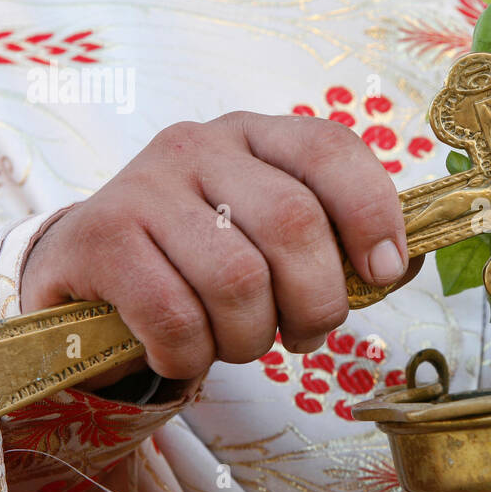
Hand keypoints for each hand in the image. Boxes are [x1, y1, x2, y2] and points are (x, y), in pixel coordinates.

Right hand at [20, 112, 420, 383]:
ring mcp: (143, 185)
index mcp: (256, 136)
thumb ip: (339, 245)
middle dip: (316, 301)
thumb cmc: (200, 262)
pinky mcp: (98, 237)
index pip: (330, 149)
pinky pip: (174, 316)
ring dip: (251, 338)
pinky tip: (185, 353)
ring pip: (237, 279)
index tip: (383, 273)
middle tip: (305, 334)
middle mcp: (199, 145)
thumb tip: (404, 263)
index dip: (371, 213)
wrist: (86, 278)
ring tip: (239, 344)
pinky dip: (192, 355)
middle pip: (293, 223)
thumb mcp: (270, 240)